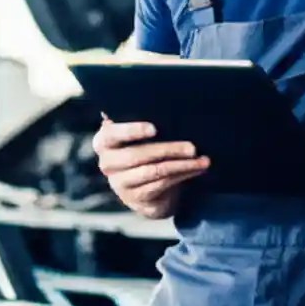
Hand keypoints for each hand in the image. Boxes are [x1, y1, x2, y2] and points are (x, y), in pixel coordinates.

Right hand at [91, 116, 209, 218]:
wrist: (147, 189)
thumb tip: (167, 106)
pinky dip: (182, 175)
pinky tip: (197, 168)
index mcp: (104, 141)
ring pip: (153, 171)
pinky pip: (162, 184)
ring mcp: (120, 184)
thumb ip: (143, 123)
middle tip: (191, 147)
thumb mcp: (140, 137)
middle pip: (136, 155)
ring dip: (181, 164)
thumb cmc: (145, 150)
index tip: (154, 128)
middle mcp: (107, 163)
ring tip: (201, 159)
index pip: (111, 135)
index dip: (131, 131)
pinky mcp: (136, 198)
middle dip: (167, 149)